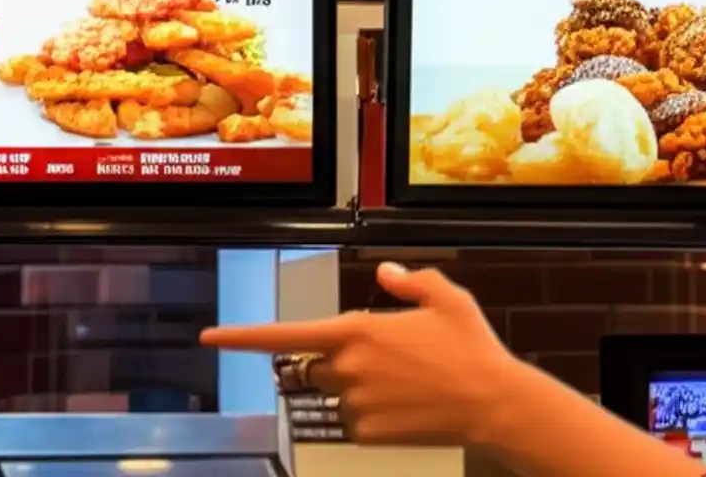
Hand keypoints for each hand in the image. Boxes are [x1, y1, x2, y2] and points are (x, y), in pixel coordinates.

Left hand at [200, 262, 523, 447]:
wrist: (496, 404)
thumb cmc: (472, 348)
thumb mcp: (446, 298)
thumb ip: (409, 281)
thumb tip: (386, 273)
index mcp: (356, 330)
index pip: (284, 336)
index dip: (241, 337)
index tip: (209, 339)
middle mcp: (347, 367)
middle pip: (314, 366)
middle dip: (333, 363)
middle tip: (383, 361)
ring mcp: (355, 403)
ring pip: (334, 395)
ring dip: (353, 389)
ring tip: (404, 384)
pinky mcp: (366, 433)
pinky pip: (351, 422)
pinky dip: (370, 415)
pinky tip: (405, 407)